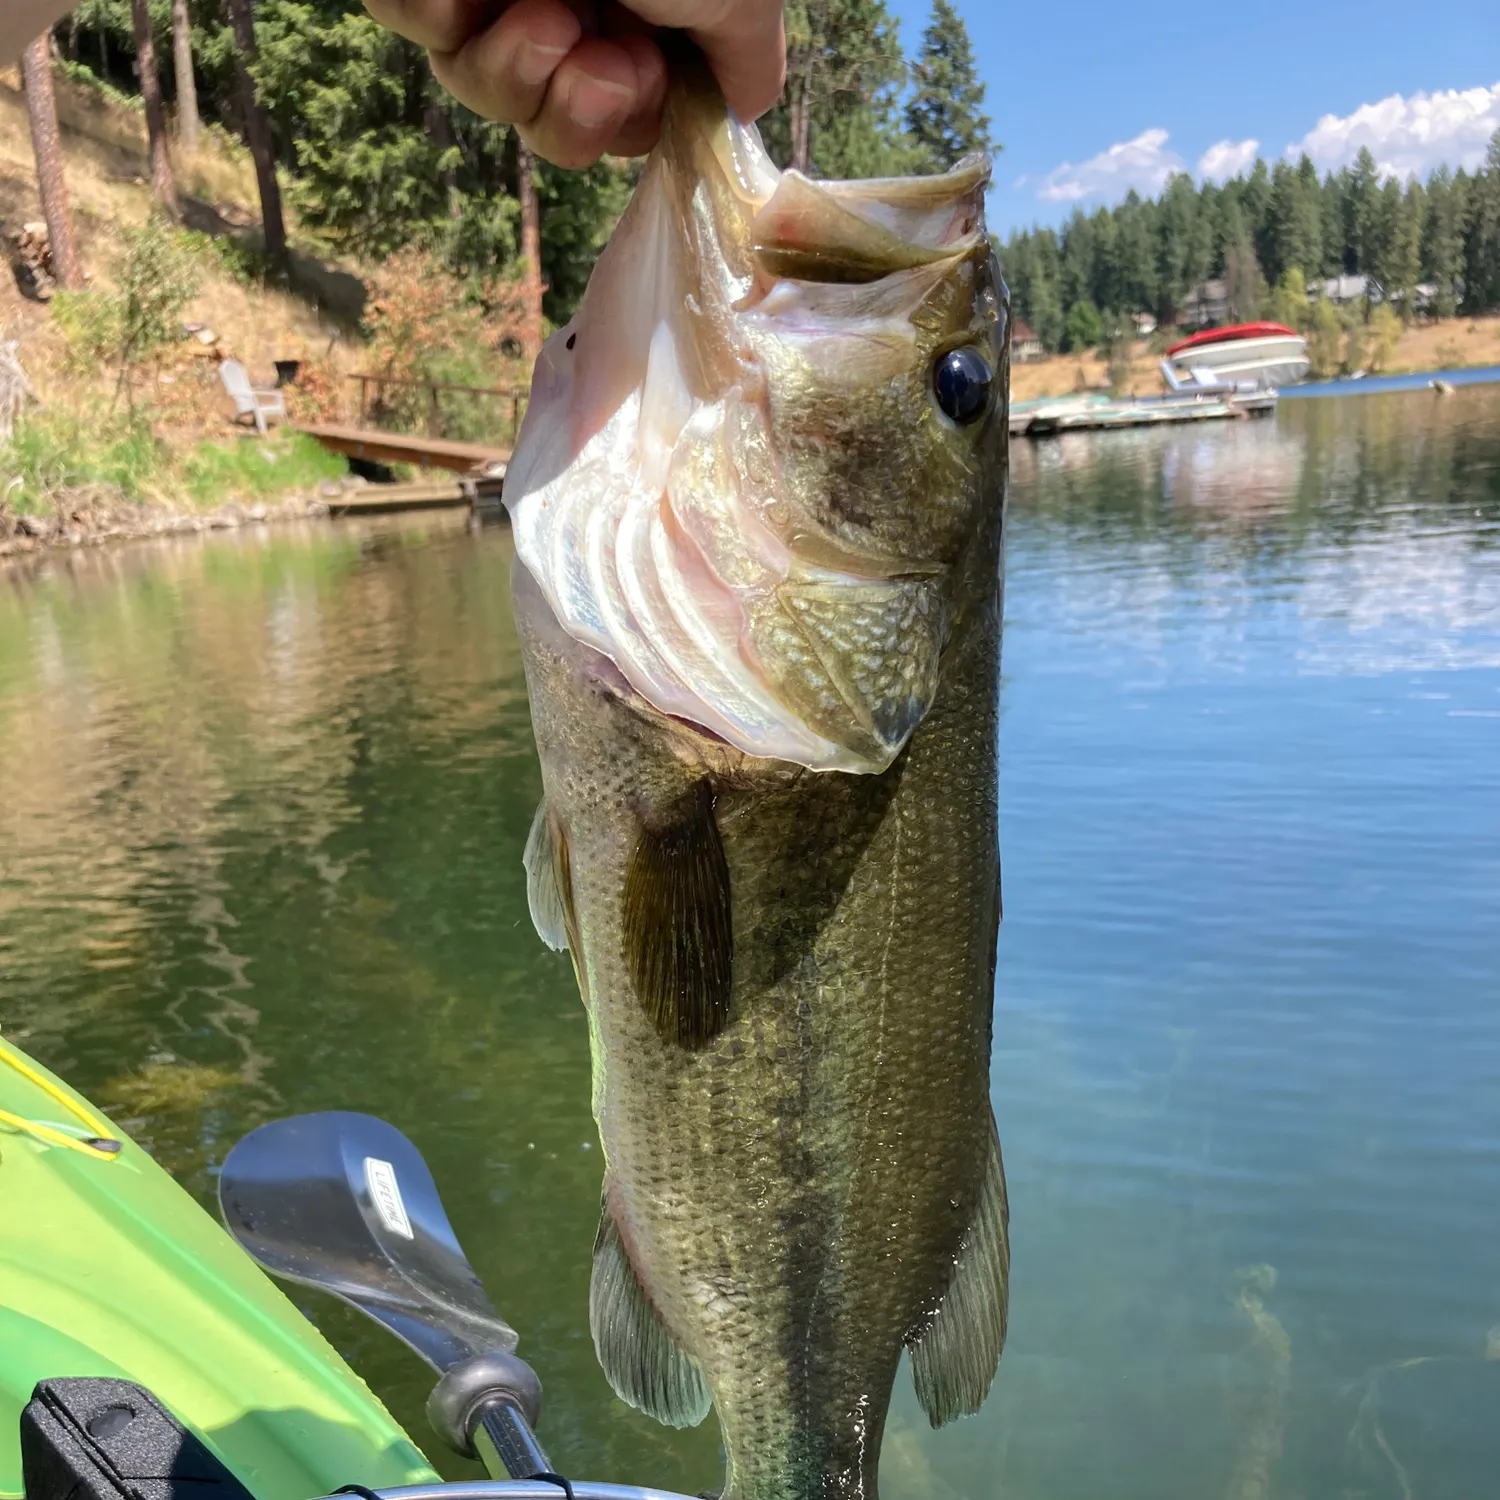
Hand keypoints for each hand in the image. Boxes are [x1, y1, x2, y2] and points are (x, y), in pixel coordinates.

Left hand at [364, 0, 785, 168]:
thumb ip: (744, 60)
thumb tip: (738, 107)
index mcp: (631, 11)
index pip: (609, 117)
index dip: (617, 122)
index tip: (635, 78)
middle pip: (540, 118)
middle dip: (568, 113)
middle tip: (594, 66)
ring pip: (474, 81)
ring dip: (508, 72)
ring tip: (539, 18)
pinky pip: (404, 13)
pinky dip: (431, 12)